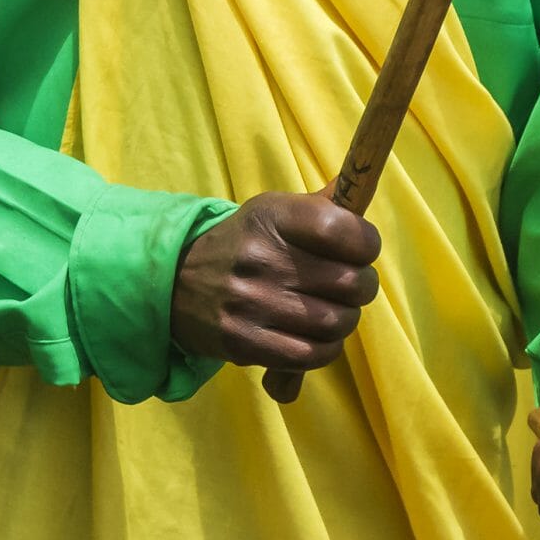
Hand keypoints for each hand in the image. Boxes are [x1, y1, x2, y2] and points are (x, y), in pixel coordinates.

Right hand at [172, 191, 381, 389]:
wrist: (174, 282)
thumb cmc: (242, 246)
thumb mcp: (273, 213)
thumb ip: (322, 206)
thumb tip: (362, 185)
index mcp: (272, 216)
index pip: (342, 230)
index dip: (366, 244)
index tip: (361, 251)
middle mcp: (260, 257)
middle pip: (351, 283)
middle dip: (361, 287)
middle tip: (349, 287)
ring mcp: (251, 302)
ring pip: (338, 323)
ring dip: (344, 321)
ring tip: (330, 312)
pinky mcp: (245, 342)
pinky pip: (314, 354)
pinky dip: (326, 349)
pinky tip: (316, 337)